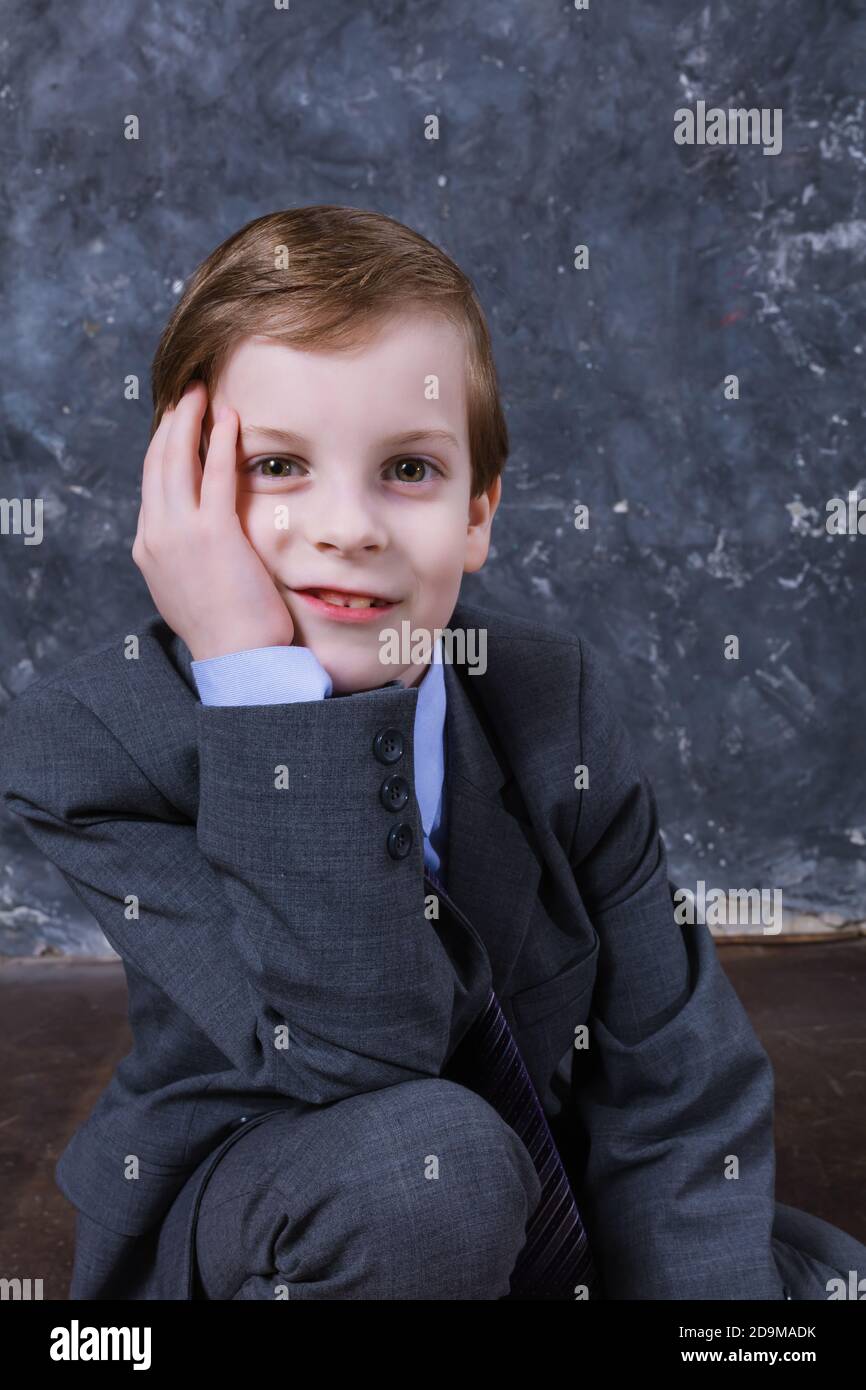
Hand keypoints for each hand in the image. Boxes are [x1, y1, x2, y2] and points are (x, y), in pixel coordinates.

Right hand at [132, 381, 295, 661]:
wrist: (236, 657)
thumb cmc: (227, 631)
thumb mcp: (191, 590)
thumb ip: (188, 559)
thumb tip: (200, 545)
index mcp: (148, 548)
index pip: (151, 486)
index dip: (162, 450)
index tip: (176, 426)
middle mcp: (155, 535)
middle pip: (156, 464)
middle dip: (170, 424)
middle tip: (186, 396)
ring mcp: (179, 533)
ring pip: (176, 460)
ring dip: (188, 420)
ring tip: (201, 394)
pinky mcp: (213, 533)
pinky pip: (214, 473)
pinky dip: (220, 440)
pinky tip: (230, 418)